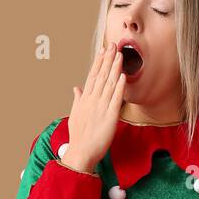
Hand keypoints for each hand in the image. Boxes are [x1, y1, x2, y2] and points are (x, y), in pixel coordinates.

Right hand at [63, 42, 125, 172]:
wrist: (81, 153)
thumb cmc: (79, 137)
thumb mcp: (75, 115)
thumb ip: (77, 100)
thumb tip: (76, 88)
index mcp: (85, 99)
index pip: (92, 76)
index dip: (99, 62)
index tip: (103, 50)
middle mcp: (92, 100)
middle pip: (101, 76)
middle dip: (108, 59)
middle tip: (114, 45)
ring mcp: (101, 108)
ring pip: (109, 84)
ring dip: (115, 68)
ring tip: (120, 55)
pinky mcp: (110, 117)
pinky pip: (115, 99)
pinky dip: (119, 87)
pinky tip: (123, 76)